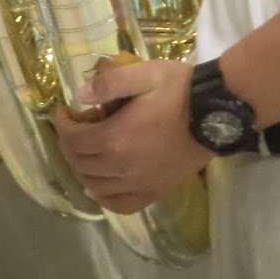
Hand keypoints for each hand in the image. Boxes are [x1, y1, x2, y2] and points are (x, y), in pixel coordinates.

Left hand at [53, 58, 212, 214]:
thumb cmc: (179, 90)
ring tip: (87, 151)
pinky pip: (120, 205)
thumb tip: (81, 94)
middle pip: (80, 164)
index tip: (65, 111)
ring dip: (83, 169)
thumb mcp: (143, 73)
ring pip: (95, 186)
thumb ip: (109, 83)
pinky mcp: (155, 192)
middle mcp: (122, 167)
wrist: (216, 114)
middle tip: (76, 126)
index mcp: (115, 138)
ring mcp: (139, 183)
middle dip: (70, 145)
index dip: (63, 125)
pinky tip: (103, 184)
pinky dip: (105, 197)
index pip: (73, 140)